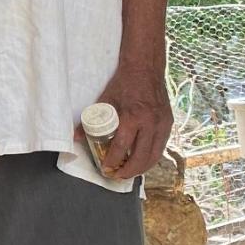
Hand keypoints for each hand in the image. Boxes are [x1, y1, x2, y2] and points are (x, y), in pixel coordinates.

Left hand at [93, 64, 171, 179]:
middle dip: (128, 171)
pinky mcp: (169, 123)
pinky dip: (151, 157)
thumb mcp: (104, 101)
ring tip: (129, 173)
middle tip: (117, 176)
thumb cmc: (123, 84)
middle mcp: (150, 122)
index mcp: (133, 117)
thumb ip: (90, 121)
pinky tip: (142, 161)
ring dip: (142, 168)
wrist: (145, 69)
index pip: (121, 147)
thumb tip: (75, 138)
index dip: (113, 161)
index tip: (105, 167)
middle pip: (141, 157)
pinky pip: (161, 146)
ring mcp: (162, 123)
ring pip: (155, 155)